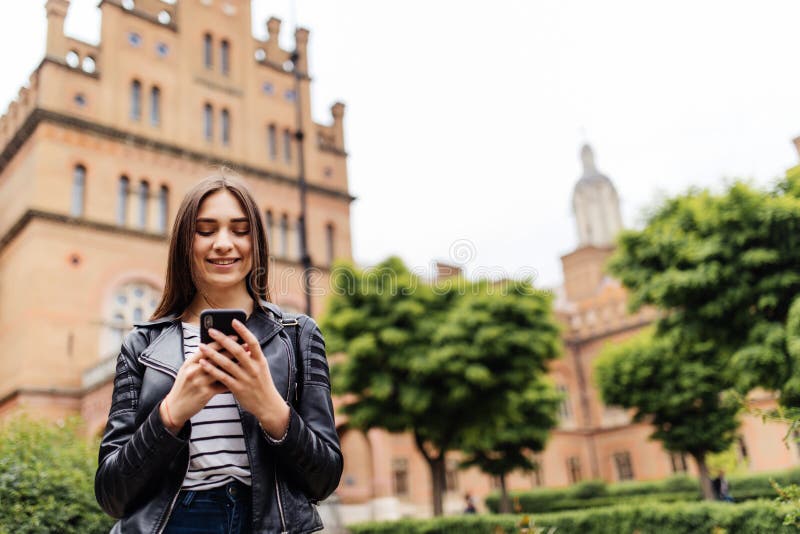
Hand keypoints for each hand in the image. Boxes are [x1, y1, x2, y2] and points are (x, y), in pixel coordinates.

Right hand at [159, 336, 237, 433]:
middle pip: (216, 357)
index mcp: (189, 363)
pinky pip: (222, 385)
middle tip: (245, 345)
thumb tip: (214, 348)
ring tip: (247, 360)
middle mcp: (193, 371)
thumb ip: (198, 360)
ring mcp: (199, 382)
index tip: (234, 336)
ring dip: (236, 364)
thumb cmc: (183, 387)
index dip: (222, 341)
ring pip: (221, 370)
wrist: (175, 407)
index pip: (207, 347)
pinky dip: (233, 380)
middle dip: (233, 350)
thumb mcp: (186, 371)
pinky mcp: (205, 393)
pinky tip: (242, 376)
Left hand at [199, 319, 289, 438]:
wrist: (268, 405)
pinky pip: (222, 377)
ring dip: (213, 353)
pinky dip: (212, 369)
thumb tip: (243, 344)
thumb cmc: (262, 384)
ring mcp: (245, 379)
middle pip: (237, 350)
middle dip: (223, 339)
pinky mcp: (237, 389)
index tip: (234, 321)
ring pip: (227, 363)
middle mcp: (254, 368)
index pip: (253, 342)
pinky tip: (203, 363)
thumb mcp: (262, 368)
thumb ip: (252, 357)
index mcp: (261, 361)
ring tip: (202, 346)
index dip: (243, 330)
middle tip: (211, 331)